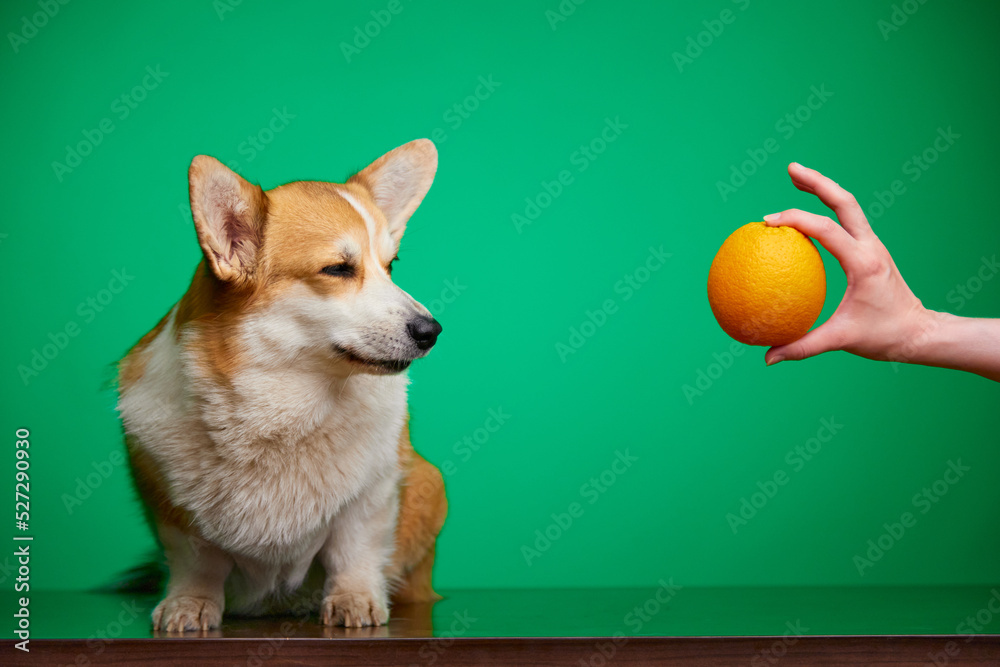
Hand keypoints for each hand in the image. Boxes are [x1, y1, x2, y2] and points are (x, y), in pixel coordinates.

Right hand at [762, 162, 929, 364]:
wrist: (919, 332)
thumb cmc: (884, 335)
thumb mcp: (842, 340)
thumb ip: (803, 346)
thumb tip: (768, 357)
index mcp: (863, 263)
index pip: (827, 230)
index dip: (796, 221)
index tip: (768, 223)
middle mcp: (871, 246)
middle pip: (844, 201)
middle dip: (817, 182)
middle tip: (790, 168)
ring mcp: (873, 245)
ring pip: (848, 205)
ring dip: (823, 189)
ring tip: (796, 179)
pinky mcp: (871, 250)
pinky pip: (846, 222)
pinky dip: (827, 211)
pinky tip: (806, 219)